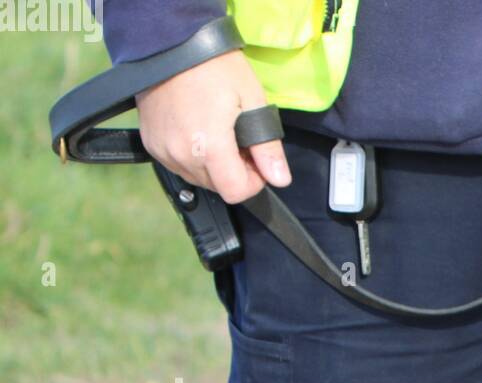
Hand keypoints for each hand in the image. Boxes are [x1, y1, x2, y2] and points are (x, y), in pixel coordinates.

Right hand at [136, 49, 290, 202]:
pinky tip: (197, 132)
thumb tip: (280, 179)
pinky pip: (178, 165)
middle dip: (234, 172)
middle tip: (238, 142)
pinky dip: (192, 157)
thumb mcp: (252, 101)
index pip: (236, 192)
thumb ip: (267, 147)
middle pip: (218, 187)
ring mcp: (163, 150)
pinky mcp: (151, 143)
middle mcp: (181, 154)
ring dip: (213, 167)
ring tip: (218, 134)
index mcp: (209, 147)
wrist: (170, 42)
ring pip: (198, 178)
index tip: (256, 163)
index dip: (253, 182)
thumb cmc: (213, 66)